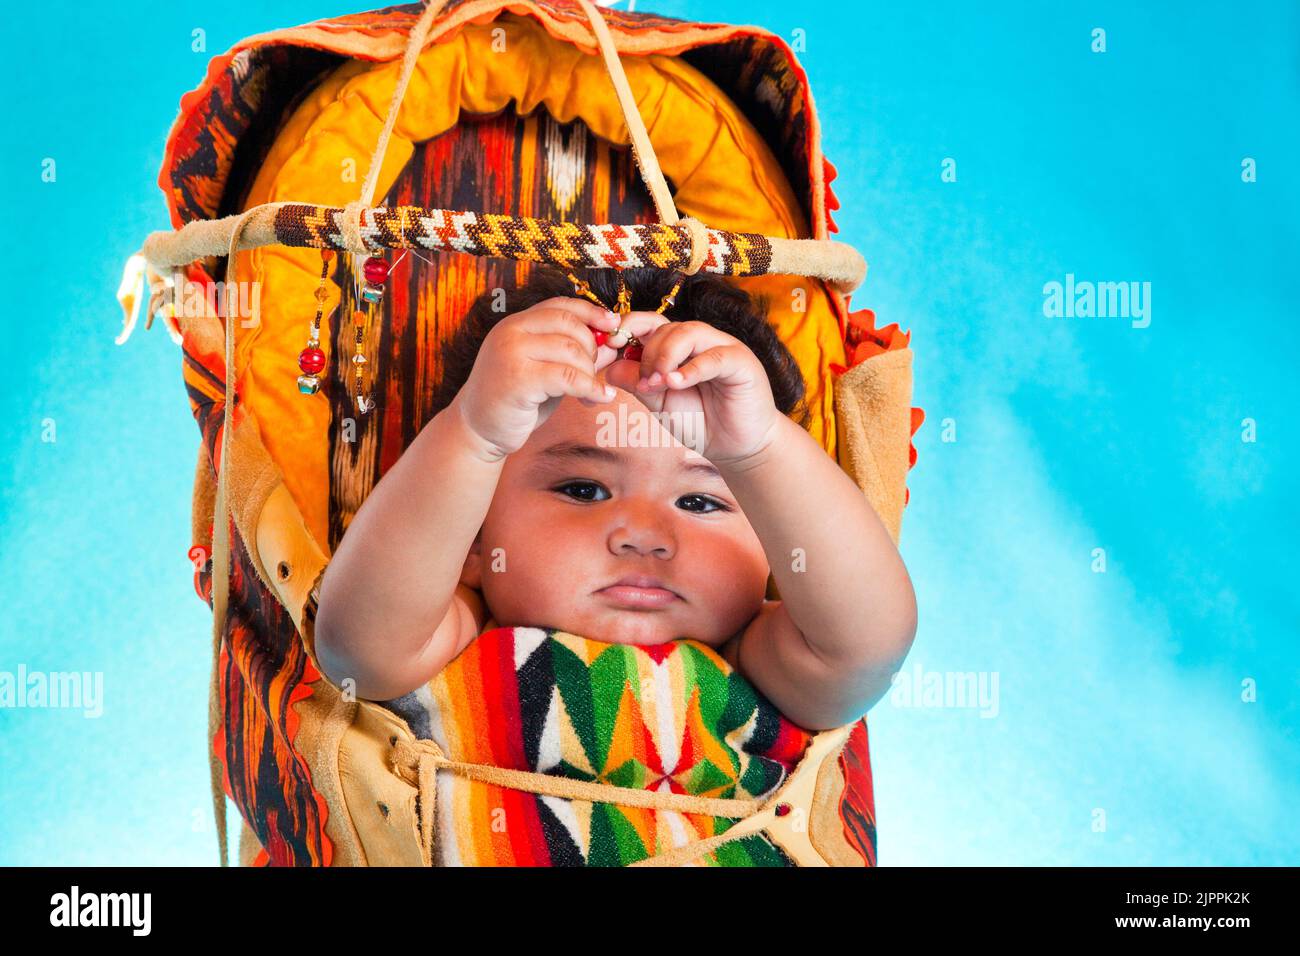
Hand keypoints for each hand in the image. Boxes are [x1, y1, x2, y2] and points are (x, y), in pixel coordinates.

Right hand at [450, 299, 668, 460]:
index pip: (559, 306)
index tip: (613, 323)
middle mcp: (511, 332)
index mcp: (516, 324)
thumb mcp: (546, 371)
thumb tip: (611, 344)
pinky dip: (589, 388)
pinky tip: (598, 398)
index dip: (590, 312)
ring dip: (591, 373)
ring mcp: (512, 353)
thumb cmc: (515, 401)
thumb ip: (573, 355)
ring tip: (594, 391)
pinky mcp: (518, 380)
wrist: (479, 431)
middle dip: (592, 348)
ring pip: (570, 350)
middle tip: (596, 371)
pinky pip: (567, 377)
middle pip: (569, 325)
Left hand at [603, 320, 781, 466]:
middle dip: (647, 354)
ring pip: (688, 333)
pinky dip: (691, 369)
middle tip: (645, 383)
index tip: (610, 344)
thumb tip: (610, 368)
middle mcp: (699, 341)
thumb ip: (637, 384)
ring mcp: (722, 347)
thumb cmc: (699, 421)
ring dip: (666, 357)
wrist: (735, 446)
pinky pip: (714, 357)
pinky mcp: (741, 362)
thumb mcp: (659, 404)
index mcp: (678, 347)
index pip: (650, 324)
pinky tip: (676, 383)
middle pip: (666, 327)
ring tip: (660, 383)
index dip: (628, 327)